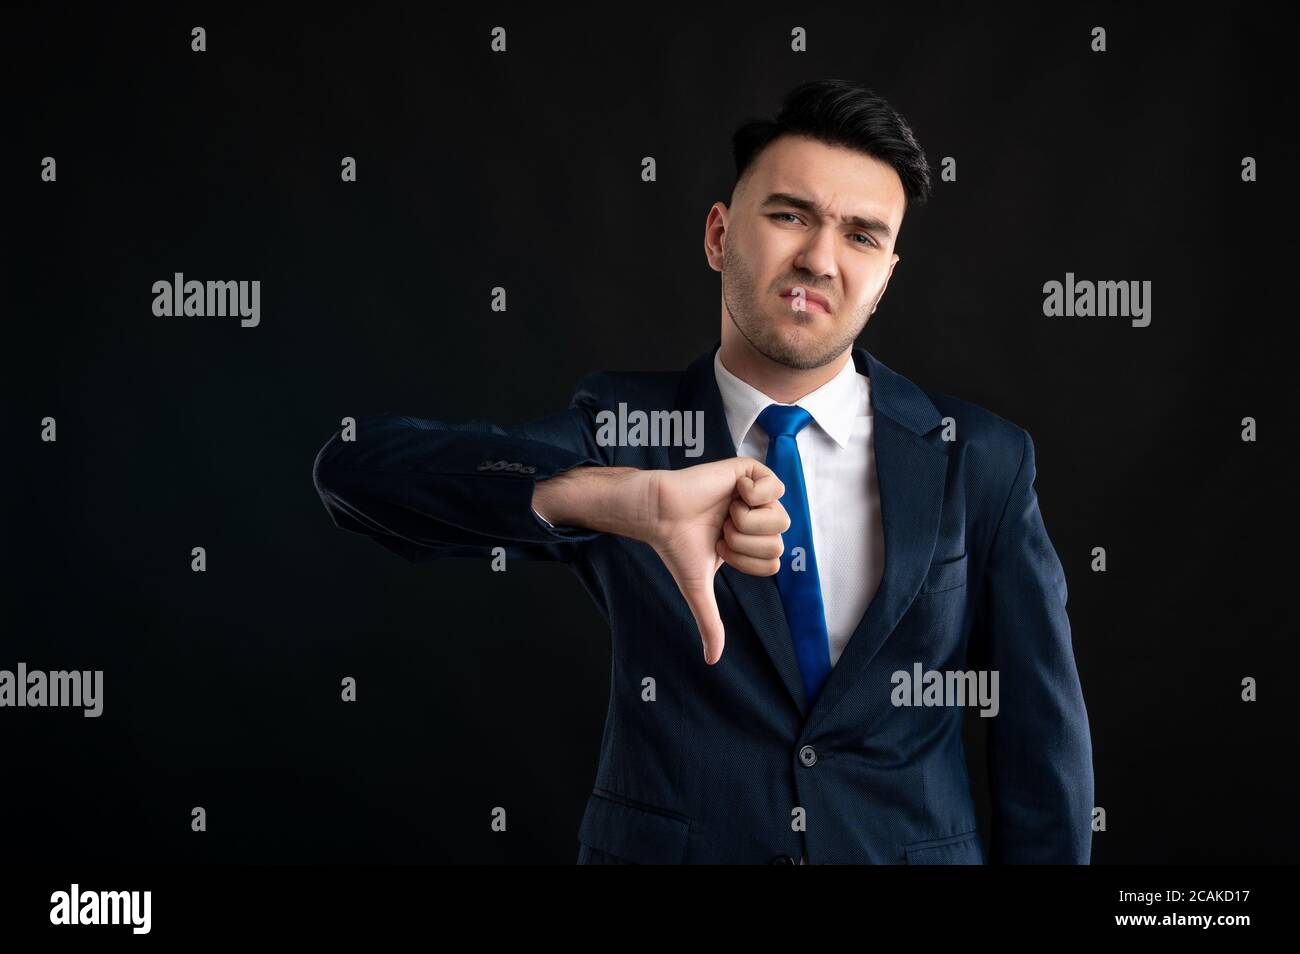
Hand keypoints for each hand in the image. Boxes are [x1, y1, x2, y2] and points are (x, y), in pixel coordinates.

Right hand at [635, 458, 788, 664]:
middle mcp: (759, 520)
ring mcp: (756, 496)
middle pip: (780, 542)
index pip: (775, 563)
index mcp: (753, 544)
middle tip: (720, 530)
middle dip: (745, 543)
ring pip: (781, 517)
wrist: (660, 513)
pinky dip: (752, 494)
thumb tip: (712, 660)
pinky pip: (774, 485)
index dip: (747, 562)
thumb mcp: (699, 589)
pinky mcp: (750, 472)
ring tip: (725, 513)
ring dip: (746, 521)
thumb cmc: (678, 546)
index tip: (720, 550)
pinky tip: (732, 492)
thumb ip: (710, 622)